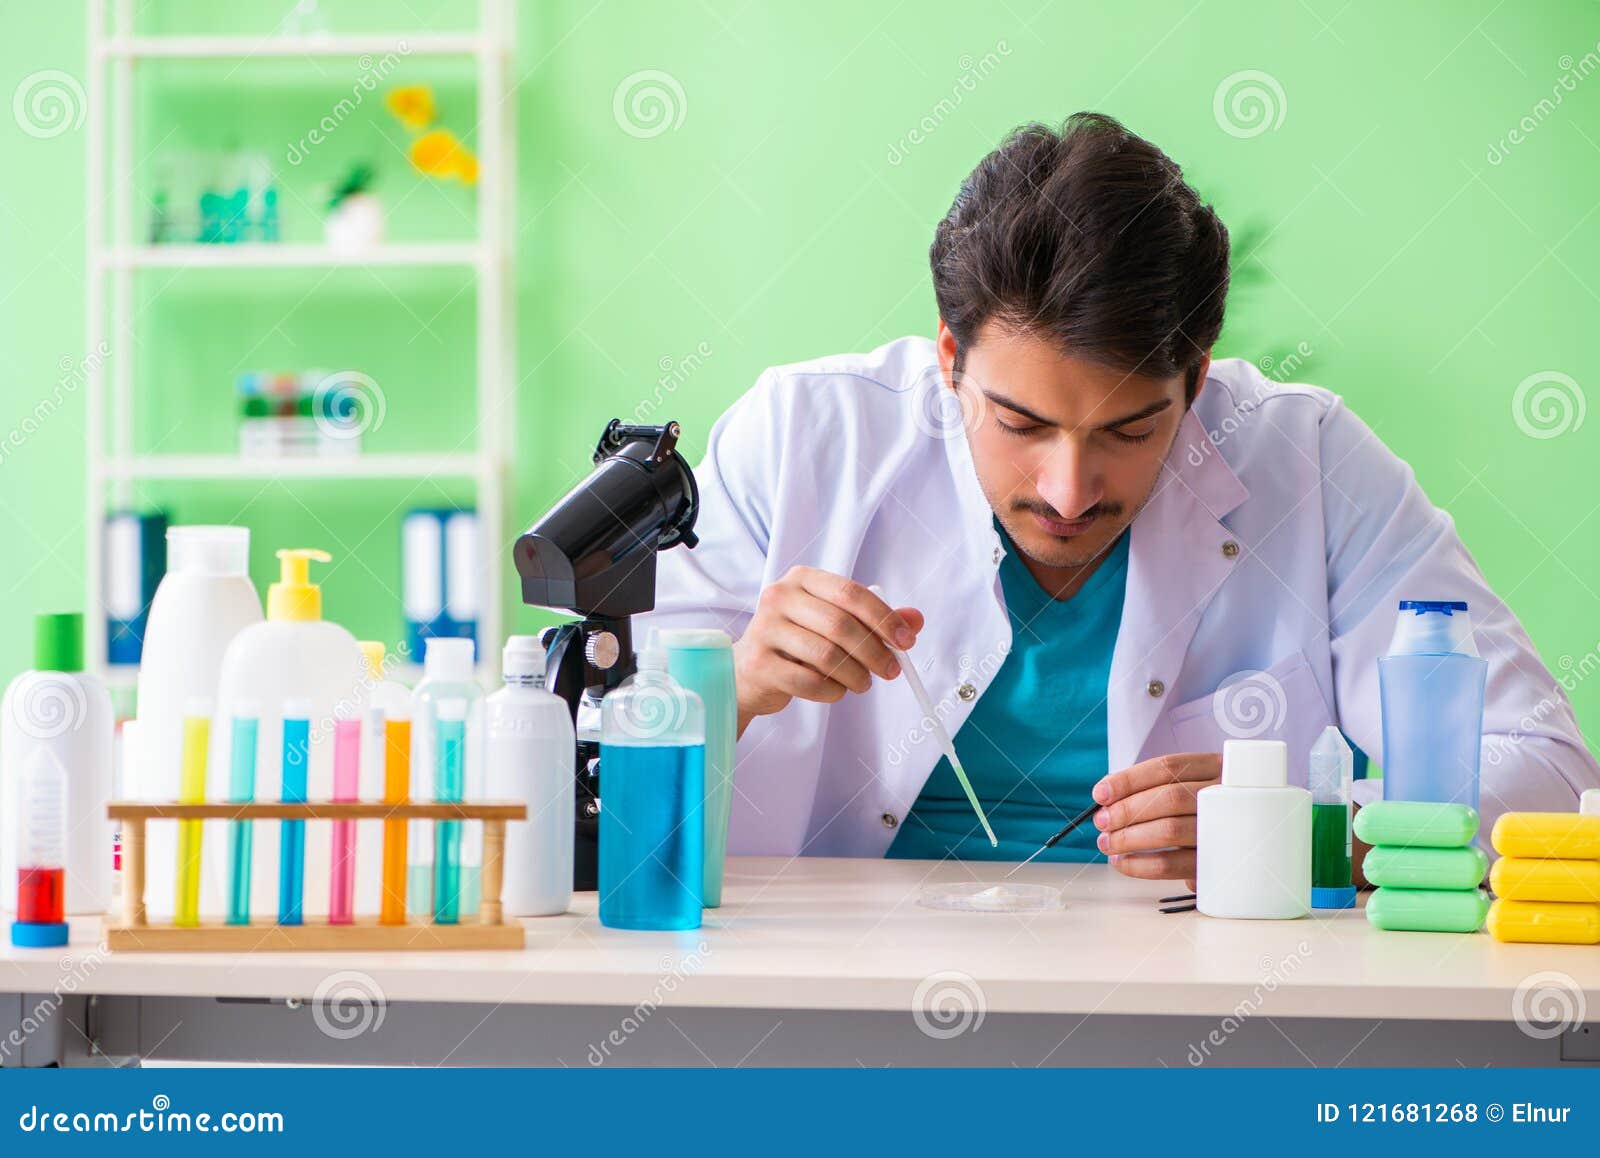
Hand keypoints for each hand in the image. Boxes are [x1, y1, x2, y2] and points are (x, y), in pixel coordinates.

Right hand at [734, 566, 923, 735]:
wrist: (746, 672)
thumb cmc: (797, 643)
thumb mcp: (835, 623)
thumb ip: (874, 620)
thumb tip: (915, 621)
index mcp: (802, 579)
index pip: (850, 592)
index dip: (883, 618)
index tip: (906, 641)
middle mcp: (779, 597)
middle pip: (840, 624)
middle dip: (874, 652)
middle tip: (891, 671)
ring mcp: (764, 629)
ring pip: (826, 655)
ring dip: (856, 675)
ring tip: (863, 684)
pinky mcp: (759, 664)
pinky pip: (808, 682)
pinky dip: (832, 691)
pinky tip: (837, 691)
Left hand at [1091, 752, 1221, 887]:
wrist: (1257, 848)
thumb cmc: (1208, 812)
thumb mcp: (1192, 788)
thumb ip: (1155, 787)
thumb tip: (1106, 796)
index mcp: (1217, 768)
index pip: (1168, 766)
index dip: (1128, 779)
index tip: (1100, 793)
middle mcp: (1226, 796)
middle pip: (1168, 798)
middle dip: (1126, 810)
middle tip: (1101, 821)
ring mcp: (1225, 831)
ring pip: (1169, 830)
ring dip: (1127, 838)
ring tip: (1107, 843)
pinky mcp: (1217, 865)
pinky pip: (1171, 865)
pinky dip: (1138, 865)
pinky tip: (1122, 862)